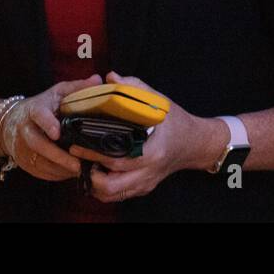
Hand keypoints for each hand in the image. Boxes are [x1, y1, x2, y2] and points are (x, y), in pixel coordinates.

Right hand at [0, 74, 102, 181]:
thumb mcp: (57, 93)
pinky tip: (71, 173)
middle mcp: (25, 129)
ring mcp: (22, 147)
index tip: (57, 133)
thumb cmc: (42, 106)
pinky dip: (56, 175)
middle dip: (58, 156)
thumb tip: (98, 79)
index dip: (47, 124)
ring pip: (39, 162)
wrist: (11, 122)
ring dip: (60, 168)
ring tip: (80, 171)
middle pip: (38, 144)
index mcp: (34, 109)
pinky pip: (40, 172)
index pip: (38, 115)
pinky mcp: (24, 162)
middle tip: (78, 165)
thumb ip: (77, 88)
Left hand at [68, 71, 218, 202]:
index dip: (93, 154)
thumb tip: (110, 77)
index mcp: (152, 151)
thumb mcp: (159, 100)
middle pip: (111, 186)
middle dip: (90, 175)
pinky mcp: (144, 188)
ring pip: (113, 195)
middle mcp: (148, 172)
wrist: (195, 143)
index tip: (77, 145)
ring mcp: (146, 183)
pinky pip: (119, 195)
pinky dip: (105, 188)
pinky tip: (99, 170)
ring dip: (95, 184)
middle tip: (78, 157)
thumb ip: (133, 87)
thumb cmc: (176, 121)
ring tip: (86, 164)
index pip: (116, 159)